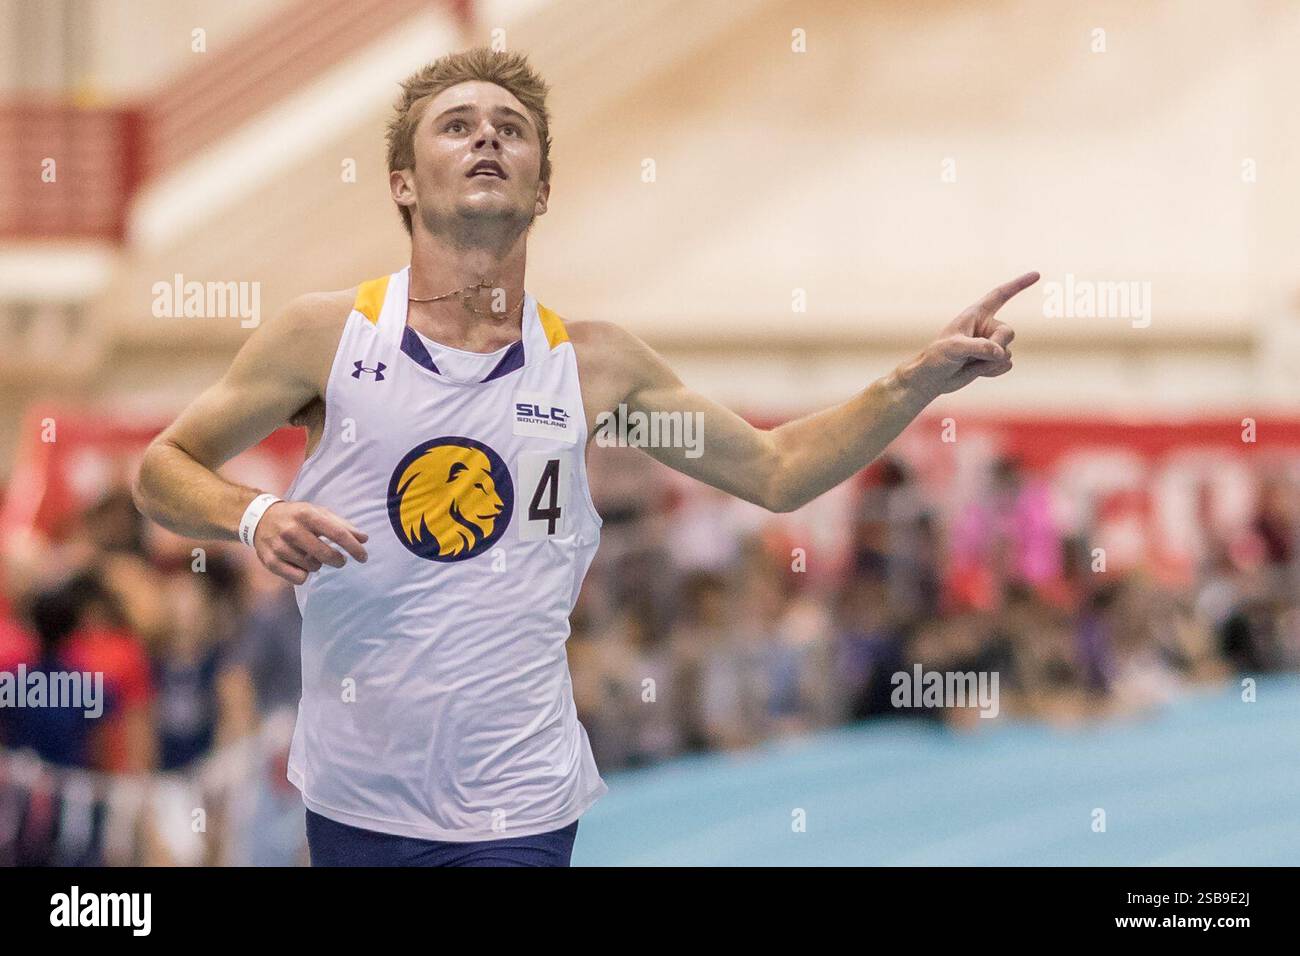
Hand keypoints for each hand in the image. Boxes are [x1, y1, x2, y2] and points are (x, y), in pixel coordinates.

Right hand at [252, 500, 368, 584]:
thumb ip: (342, 525)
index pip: (337, 533)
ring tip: (309, 554)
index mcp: (307, 515)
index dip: (353, 547)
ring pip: (313, 567)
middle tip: (340, 560)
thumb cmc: (296, 516)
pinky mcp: (270, 561)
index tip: (363, 557)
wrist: (260, 518)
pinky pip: (299, 578)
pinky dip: (303, 574)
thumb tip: (364, 538)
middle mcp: (292, 530)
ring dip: (317, 564)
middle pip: (326, 554)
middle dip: (338, 560)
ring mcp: (280, 546)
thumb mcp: (318, 513)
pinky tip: (298, 563)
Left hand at [904, 271, 1038, 399]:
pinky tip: (976, 372)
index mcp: (975, 315)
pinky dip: (993, 372)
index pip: (1000, 295)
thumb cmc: (937, 358)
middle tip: (974, 356)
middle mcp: (986, 327)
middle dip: (996, 346)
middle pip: (1008, 333)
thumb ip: (979, 347)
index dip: (1018, 284)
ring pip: (1007, 353)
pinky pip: (1006, 365)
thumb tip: (1001, 354)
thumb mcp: (954, 348)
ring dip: (990, 363)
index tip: (1036, 274)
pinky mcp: (992, 361)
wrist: (931, 379)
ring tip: (968, 363)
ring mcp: (990, 345)